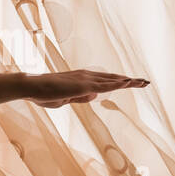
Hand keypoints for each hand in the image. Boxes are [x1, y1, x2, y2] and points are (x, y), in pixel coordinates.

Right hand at [27, 70, 147, 107]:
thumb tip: (95, 96)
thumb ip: (80, 98)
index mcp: (80, 78)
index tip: (130, 82)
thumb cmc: (42, 94)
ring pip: (112, 80)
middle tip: (143, 82)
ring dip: (128, 81)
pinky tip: (128, 83)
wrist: (31, 87)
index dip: (117, 81)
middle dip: (129, 80)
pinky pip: (105, 85)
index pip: (103, 80)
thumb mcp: (64, 99)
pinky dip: (118, 84)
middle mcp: (85, 75)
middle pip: (112, 78)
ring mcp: (85, 79)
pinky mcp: (83, 86)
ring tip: (143, 82)